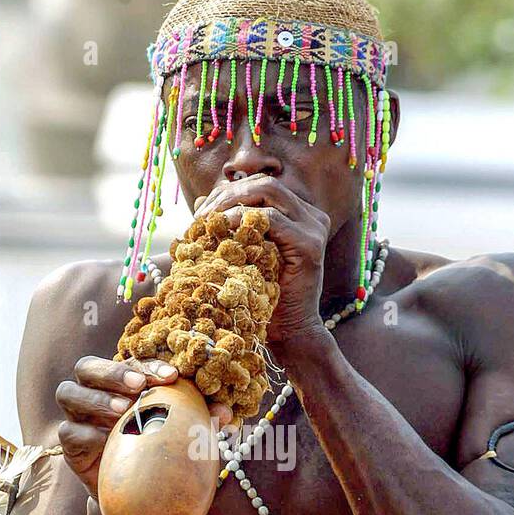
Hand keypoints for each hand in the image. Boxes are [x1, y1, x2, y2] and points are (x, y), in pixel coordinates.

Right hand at [56, 357, 232, 496]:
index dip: (148, 365)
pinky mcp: (69, 444)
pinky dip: (88, 433)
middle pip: (87, 366)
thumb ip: (199, 419)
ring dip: (97, 398)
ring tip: (123, 410)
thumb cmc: (158, 453)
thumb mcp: (180, 434)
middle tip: (138, 386)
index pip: (130, 363)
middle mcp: (94, 392)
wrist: (136, 496)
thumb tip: (226, 413)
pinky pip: (70, 432)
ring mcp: (77, 416)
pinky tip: (107, 441)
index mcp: (121, 382)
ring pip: (68, 392)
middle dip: (112, 371)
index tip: (172, 376)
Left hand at [193, 175, 328, 344]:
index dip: (227, 192)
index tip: (199, 212)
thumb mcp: (244, 253)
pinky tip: (223, 229)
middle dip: (227, 194)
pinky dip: (243, 219)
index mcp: (298, 214)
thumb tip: (200, 200)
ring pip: (268, 191)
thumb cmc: (263, 296)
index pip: (259, 185)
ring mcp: (314, 227)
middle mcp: (311, 215)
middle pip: (264, 182)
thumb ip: (230, 225)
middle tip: (201, 215)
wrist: (288, 331)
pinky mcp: (310, 244)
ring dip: (232, 202)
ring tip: (208, 221)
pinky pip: (271, 218)